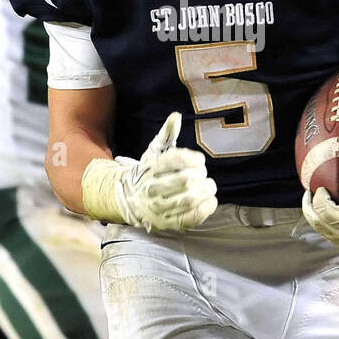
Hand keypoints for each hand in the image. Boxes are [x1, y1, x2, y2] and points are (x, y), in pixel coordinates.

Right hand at [92, 113, 217, 231]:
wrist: (128, 198)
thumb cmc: (148, 172)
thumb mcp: (155, 151)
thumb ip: (167, 134)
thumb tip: (176, 116)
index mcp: (150, 167)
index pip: (175, 160)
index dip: (193, 159)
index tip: (200, 160)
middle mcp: (151, 188)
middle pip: (185, 181)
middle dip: (200, 176)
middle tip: (204, 175)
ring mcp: (157, 208)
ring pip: (188, 200)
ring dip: (205, 192)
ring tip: (209, 186)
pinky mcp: (166, 223)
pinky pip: (189, 218)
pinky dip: (205, 209)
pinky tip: (210, 201)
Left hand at [303, 157, 338, 263]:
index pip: (329, 216)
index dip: (319, 200)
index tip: (320, 186)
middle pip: (320, 227)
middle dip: (310, 209)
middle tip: (308, 193)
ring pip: (325, 233)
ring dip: (317, 217)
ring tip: (316, 200)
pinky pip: (334, 237)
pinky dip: (328, 223)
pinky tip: (331, 210)